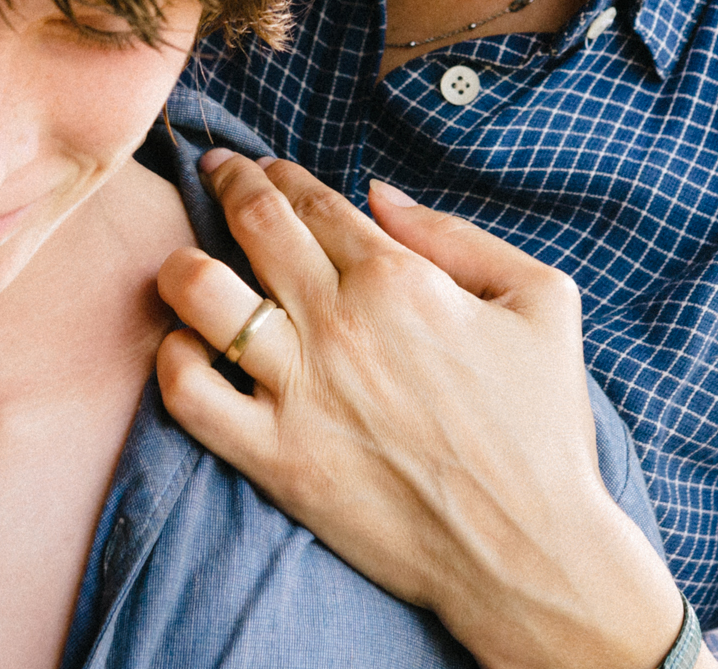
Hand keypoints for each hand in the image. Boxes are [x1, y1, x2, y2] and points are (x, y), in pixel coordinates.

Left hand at [155, 154, 690, 668]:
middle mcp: (341, 322)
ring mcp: (302, 390)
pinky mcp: (276, 458)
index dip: (279, 175)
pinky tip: (184, 350)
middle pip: (254, 223)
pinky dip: (173, 361)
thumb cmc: (544, 425)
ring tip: (181, 263)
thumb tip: (380, 196)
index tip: (262, 168)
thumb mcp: (544, 300)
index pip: (314, 201)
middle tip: (215, 172)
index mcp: (402, 277)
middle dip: (228, 183)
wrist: (527, 548)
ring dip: (182, 265)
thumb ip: (460, 236)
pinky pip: (190, 394)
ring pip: (203, 294)